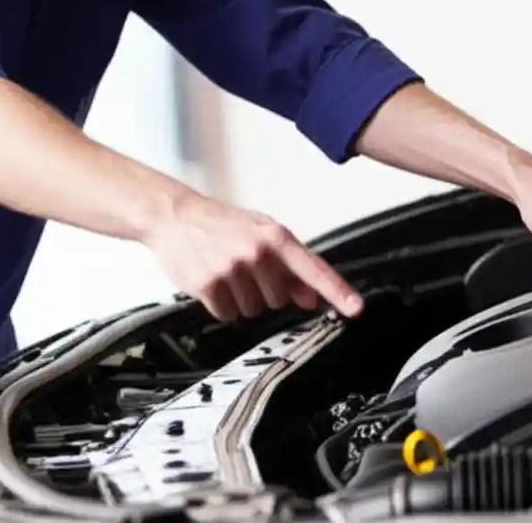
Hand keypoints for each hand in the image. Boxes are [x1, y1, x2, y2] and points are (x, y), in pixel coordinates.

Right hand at [143, 192, 363, 321]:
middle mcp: (257, 253)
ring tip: (227, 272)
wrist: (175, 217)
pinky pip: (228, 314)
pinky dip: (222, 305)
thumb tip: (311, 296)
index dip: (338, 291)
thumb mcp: (261, 234)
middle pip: (279, 300)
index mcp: (275, 236)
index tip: (355, 308)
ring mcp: (232, 270)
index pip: (314, 269)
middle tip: (245, 269)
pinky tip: (214, 281)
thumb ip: (290, 266)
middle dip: (265, 290)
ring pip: (254, 310)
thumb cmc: (221, 223)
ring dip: (242, 298)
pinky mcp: (209, 286)